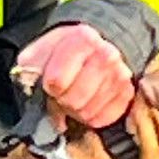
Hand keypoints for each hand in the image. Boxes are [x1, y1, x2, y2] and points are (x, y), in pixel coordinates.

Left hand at [14, 24, 133, 128]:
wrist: (94, 48)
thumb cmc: (62, 52)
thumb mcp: (41, 51)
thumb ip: (31, 70)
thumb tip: (34, 95)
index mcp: (83, 39)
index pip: (57, 80)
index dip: (48, 87)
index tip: (49, 83)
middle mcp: (107, 55)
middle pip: (74, 100)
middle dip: (62, 101)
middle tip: (61, 94)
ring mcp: (120, 75)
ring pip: (88, 112)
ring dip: (76, 111)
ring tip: (74, 97)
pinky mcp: (127, 93)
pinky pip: (103, 119)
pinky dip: (90, 117)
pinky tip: (87, 103)